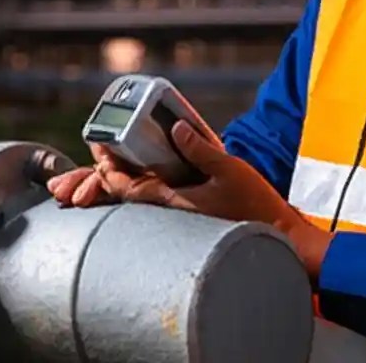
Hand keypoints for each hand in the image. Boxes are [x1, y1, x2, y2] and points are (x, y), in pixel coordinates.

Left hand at [47, 121, 333, 278]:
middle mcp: (168, 211)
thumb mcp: (230, 169)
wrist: (275, 238)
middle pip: (123, 196)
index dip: (106, 166)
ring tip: (103, 167)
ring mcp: (176, 214)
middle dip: (100, 179)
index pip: (125, 186)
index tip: (96, 145)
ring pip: (135, 199)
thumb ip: (200, 148)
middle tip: (90, 157)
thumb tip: (176, 127)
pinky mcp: (186, 214)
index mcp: (172, 200)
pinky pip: (152, 200)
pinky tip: (138, 173)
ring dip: (116, 183)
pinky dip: (137, 186)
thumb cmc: (255, 205)